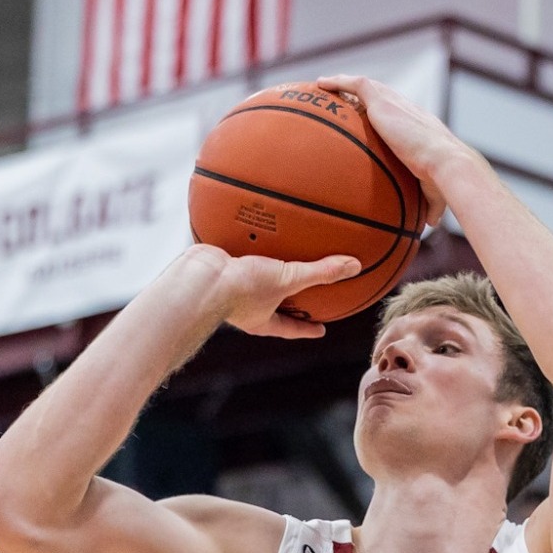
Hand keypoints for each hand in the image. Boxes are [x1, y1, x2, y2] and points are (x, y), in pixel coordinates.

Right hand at [190, 247, 360, 338]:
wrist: (198, 278)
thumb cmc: (240, 289)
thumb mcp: (287, 280)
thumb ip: (320, 273)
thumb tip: (354, 267)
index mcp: (260, 319)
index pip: (289, 328)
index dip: (306, 329)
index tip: (321, 329)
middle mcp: (242, 307)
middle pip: (270, 304)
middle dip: (284, 299)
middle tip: (300, 292)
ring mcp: (227, 287)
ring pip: (252, 277)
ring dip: (263, 266)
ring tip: (275, 252)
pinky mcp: (215, 266)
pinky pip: (234, 253)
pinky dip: (242, 241)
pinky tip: (248, 224)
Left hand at [316, 75, 471, 226]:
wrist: (445, 162)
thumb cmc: (443, 180)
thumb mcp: (434, 193)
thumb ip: (429, 205)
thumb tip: (430, 225)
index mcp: (419, 127)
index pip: (399, 118)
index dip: (385, 117)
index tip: (372, 121)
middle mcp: (407, 110)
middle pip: (382, 98)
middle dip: (364, 97)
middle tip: (344, 101)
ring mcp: (395, 103)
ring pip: (367, 87)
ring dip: (346, 84)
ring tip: (325, 86)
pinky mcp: (383, 100)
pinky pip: (356, 85)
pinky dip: (339, 82)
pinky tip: (321, 85)